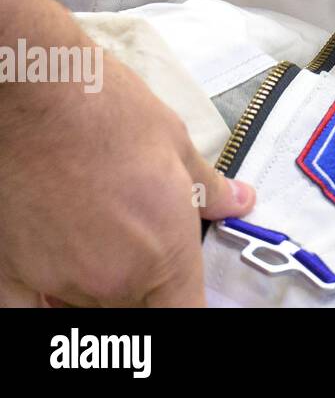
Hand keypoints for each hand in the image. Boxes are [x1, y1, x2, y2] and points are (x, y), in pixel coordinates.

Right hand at [0, 46, 255, 306]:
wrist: (41, 96)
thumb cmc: (109, 112)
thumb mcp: (178, 145)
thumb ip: (208, 189)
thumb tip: (238, 202)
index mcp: (164, 254)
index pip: (186, 312)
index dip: (189, 302)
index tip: (185, 292)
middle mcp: (112, 280)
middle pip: (136, 310)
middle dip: (146, 287)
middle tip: (141, 242)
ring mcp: (58, 281)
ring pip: (87, 307)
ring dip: (97, 287)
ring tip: (98, 236)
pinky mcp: (11, 273)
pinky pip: (31, 311)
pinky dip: (45, 302)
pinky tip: (54, 276)